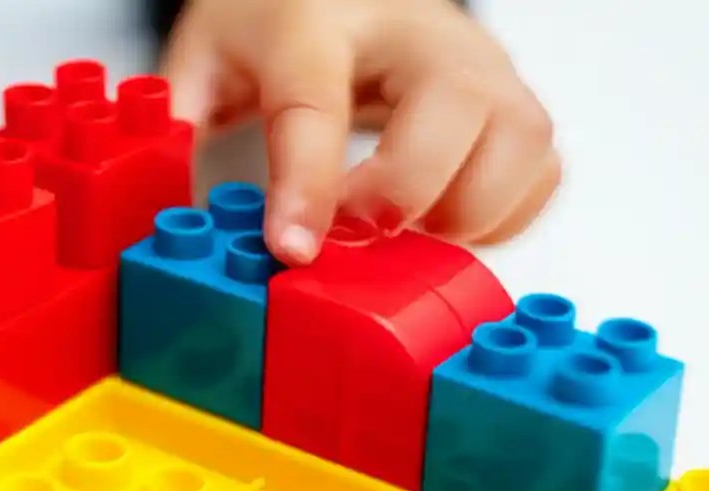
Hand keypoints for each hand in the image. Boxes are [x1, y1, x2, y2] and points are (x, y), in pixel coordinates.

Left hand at [164, 0, 560, 263]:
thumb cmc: (277, 23)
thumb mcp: (207, 55)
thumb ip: (182, 123)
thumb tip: (168, 206)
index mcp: (317, 20)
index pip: (317, 101)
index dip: (308, 184)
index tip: (293, 249)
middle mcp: (417, 34)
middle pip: (454, 107)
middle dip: (406, 194)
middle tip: (353, 238)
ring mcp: (480, 64)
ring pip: (520, 140)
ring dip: (464, 213)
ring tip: (400, 235)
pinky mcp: (514, 102)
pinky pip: (540, 171)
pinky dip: (499, 217)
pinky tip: (439, 225)